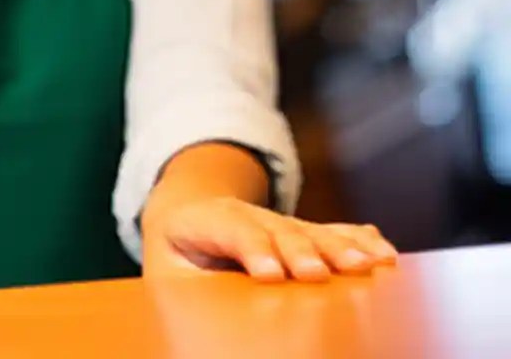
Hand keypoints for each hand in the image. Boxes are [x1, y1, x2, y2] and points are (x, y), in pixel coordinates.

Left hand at [142, 197, 397, 281]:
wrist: (186, 214)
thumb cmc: (177, 256)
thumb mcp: (165, 271)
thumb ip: (183, 293)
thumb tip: (199, 335)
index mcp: (207, 222)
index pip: (232, 230)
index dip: (253, 250)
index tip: (270, 274)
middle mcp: (249, 217)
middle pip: (279, 230)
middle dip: (300, 252)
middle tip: (316, 274)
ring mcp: (280, 223)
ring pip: (312, 231)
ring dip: (341, 247)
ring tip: (367, 265)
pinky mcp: (304, 233)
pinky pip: (336, 233)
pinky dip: (361, 241)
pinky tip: (383, 254)